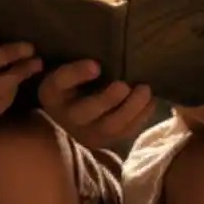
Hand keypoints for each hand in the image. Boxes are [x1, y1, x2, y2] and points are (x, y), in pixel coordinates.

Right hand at [38, 60, 156, 148]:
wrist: (71, 113)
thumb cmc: (73, 83)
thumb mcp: (67, 70)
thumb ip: (78, 65)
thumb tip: (101, 61)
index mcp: (52, 93)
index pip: (60, 82)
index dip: (77, 74)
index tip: (96, 65)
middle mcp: (65, 116)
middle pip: (85, 111)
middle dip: (108, 99)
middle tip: (125, 85)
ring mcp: (86, 133)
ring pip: (109, 127)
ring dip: (131, 109)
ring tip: (145, 90)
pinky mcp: (105, 142)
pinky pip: (124, 133)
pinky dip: (140, 118)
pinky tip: (151, 102)